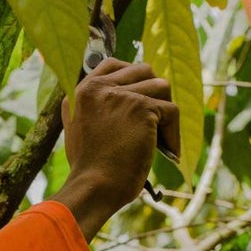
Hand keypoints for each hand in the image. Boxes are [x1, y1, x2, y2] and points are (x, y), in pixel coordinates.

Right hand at [50, 59, 179, 238]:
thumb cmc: (88, 168)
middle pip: (143, 71)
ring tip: (163, 136)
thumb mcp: (77, 129)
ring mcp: (121, 96)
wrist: (93, 187)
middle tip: (158, 119)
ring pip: (161, 86)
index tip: (142, 94)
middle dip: (154, 93)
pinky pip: (171, 110)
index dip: (133, 75)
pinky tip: (170, 152)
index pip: (113, 64)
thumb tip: (112, 95)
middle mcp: (100, 87)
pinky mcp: (141, 108)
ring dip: (166, 111)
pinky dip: (174, 134)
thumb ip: (90, 107)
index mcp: (83, 90)